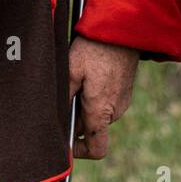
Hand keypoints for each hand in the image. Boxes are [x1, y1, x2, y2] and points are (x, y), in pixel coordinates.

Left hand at [67, 34, 138, 158]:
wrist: (124, 30)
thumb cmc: (95, 48)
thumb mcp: (71, 69)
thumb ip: (64, 97)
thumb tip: (56, 119)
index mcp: (101, 110)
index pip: (96, 149)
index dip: (79, 151)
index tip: (65, 141)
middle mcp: (115, 111)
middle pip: (91, 129)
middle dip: (76, 118)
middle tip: (66, 93)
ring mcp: (122, 102)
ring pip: (97, 114)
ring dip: (84, 104)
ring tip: (78, 78)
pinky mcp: (124, 92)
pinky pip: (106, 102)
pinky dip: (94, 95)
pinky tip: (89, 74)